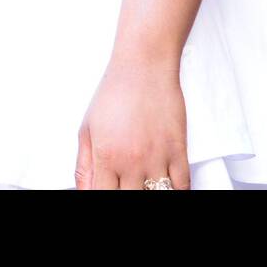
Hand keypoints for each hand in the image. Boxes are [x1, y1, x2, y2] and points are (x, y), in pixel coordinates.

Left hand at [74, 54, 190, 189]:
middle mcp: (132, 162)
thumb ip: (83, 166)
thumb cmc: (115, 92)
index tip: (107, 191)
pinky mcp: (178, 150)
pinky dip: (177, 192)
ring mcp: (157, 157)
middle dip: (126, 196)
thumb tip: (84, 191)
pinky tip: (167, 188)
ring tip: (144, 184)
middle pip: (131, 200)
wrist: (143, 65)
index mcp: (106, 157)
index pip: (102, 197)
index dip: (102, 200)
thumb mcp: (86, 128)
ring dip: (151, 192)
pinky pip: (182, 187)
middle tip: (127, 185)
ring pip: (158, 196)